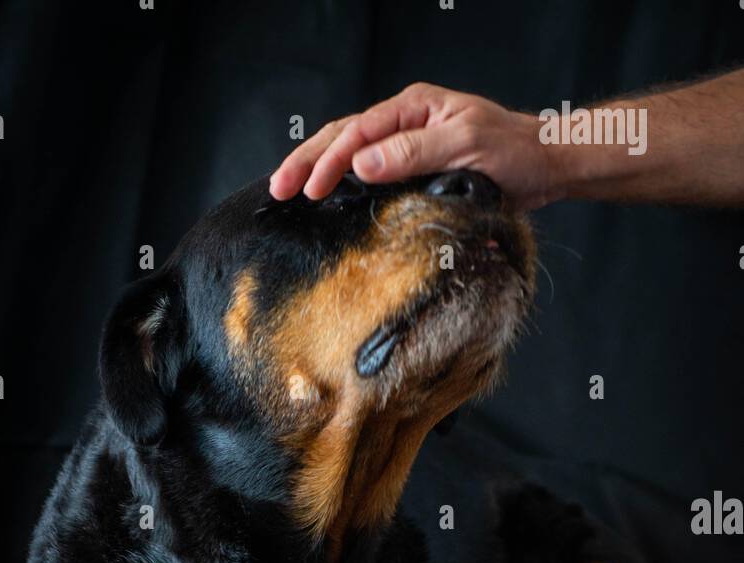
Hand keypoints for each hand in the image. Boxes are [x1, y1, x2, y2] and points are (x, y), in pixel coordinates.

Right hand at [270, 83, 560, 210]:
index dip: (328, 161)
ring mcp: (407, 144)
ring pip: (350, 151)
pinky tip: (326, 196)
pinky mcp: (413, 168)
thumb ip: (414, 153)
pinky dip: (342, 180)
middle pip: (343, 136)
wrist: (542, 166)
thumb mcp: (466, 147)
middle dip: (307, 162)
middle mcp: (405, 122)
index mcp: (413, 108)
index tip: (309, 191)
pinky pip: (368, 171)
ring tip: (289, 190)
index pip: (357, 133)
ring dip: (318, 169)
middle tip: (278, 189)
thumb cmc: (512, 153)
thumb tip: (363, 163)